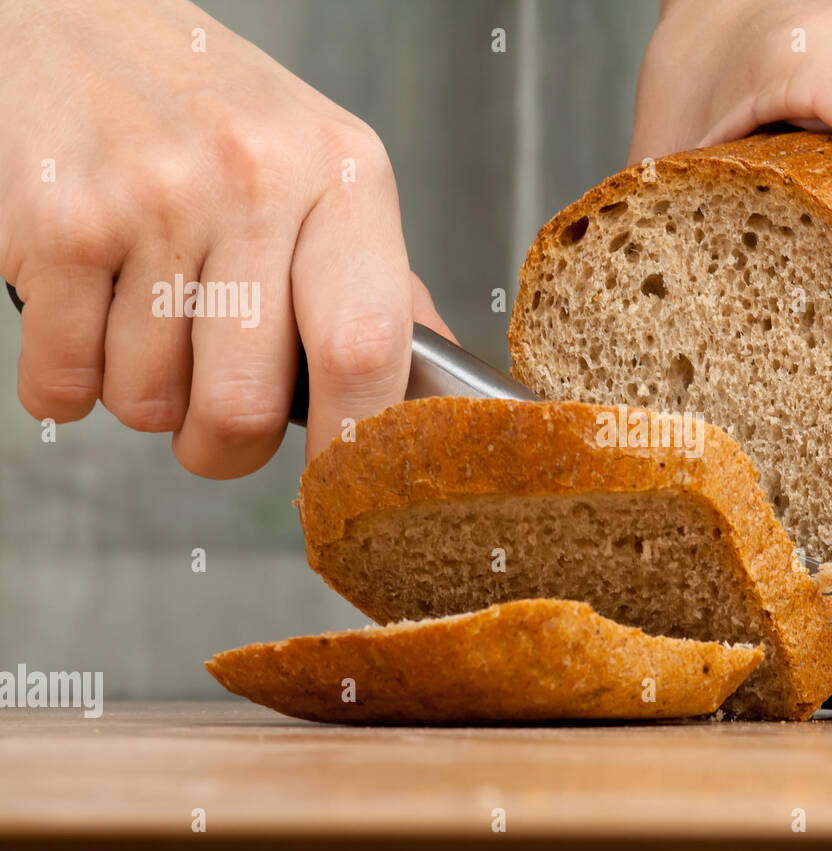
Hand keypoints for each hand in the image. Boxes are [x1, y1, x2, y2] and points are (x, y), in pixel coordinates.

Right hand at [0, 0, 450, 474]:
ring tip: (151, 324)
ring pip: (148, 405)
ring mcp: (150, 198)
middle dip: (224, 449)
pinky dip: (70, 383)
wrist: (74, 17)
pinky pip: (63, 383)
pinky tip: (93, 317)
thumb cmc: (217, 114)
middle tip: (216, 424)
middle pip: (244, 407)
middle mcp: (253, 181)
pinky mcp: (55, 222)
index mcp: (345, 178)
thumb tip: (440, 391)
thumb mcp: (327, 172)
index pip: (366, 348)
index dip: (355, 445)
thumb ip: (381, 285)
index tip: (348, 486)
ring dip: (146, 400)